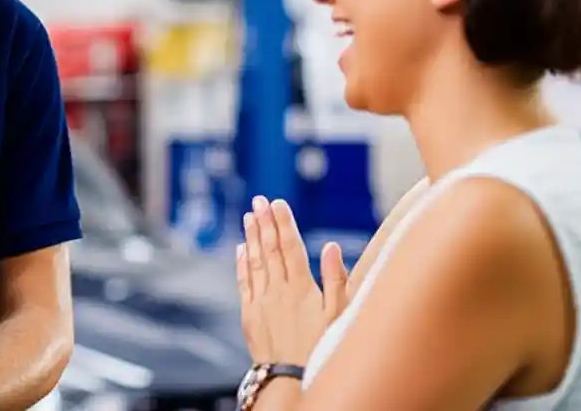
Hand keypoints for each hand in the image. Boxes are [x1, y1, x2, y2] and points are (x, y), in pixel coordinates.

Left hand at [237, 195, 347, 366]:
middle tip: (259, 200)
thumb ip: (337, 280)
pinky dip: (241, 263)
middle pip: (270, 249)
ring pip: (255, 261)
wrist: (290, 381)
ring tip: (249, 216)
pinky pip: (243, 282)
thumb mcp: (339, 316)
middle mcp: (278, 290)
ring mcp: (260, 301)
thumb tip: (333, 247)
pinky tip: (241, 249)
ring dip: (252, 237)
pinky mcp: (249, 315)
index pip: (291, 247)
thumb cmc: (322, 350)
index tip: (278, 203)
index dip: (284, 223)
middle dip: (265, 222)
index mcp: (301, 288)